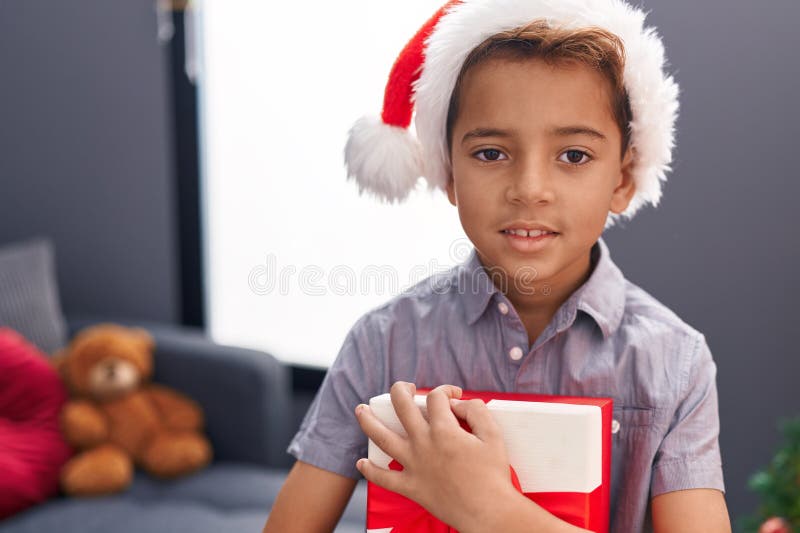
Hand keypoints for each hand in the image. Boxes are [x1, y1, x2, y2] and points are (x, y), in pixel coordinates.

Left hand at [355, 381, 519, 530]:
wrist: (487, 512)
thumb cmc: (493, 475)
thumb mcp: (493, 435)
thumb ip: (476, 412)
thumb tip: (459, 404)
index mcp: (444, 430)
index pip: (436, 398)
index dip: (445, 391)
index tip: (453, 396)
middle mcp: (423, 444)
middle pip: (402, 407)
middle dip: (401, 390)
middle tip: (404, 388)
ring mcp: (414, 465)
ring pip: (382, 438)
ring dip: (368, 421)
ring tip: (361, 410)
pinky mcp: (411, 487)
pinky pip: (384, 478)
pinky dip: (371, 471)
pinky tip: (362, 463)